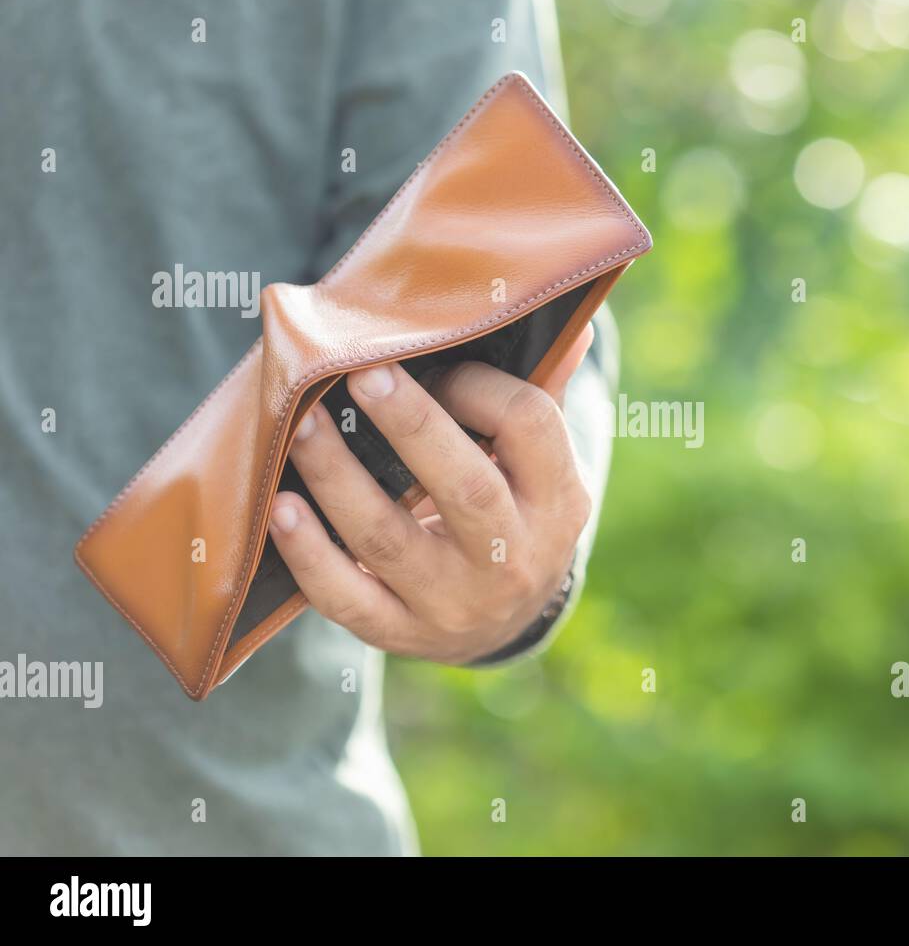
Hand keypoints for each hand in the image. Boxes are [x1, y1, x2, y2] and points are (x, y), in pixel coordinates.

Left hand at [266, 325, 594, 663]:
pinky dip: (310, 555)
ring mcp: (455, 603)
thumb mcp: (546, 469)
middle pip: (466, 485)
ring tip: (299, 425)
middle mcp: (513, 557)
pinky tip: (280, 509)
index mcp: (558, 502)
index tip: (437, 365)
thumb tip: (575, 327)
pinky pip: (348, 600)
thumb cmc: (517, 517)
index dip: (481, 386)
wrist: (505, 625)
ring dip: (338, 477)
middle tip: (361, 374)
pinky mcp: (403, 634)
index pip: (530, 427)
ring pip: (390, 539)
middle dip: (411, 425)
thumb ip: (546, 395)